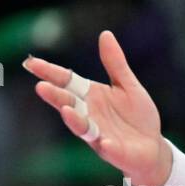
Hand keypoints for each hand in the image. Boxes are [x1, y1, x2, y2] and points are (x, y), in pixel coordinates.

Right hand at [22, 30, 171, 185]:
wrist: (153, 147)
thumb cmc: (138, 116)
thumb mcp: (128, 86)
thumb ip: (115, 63)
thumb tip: (105, 34)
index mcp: (91, 95)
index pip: (67, 81)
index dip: (50, 72)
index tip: (31, 63)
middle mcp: (89, 114)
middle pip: (69, 103)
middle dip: (56, 96)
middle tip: (41, 87)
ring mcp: (99, 134)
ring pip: (83, 127)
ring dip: (74, 120)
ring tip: (67, 110)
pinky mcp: (114, 151)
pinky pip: (108, 149)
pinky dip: (106, 145)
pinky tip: (105, 142)